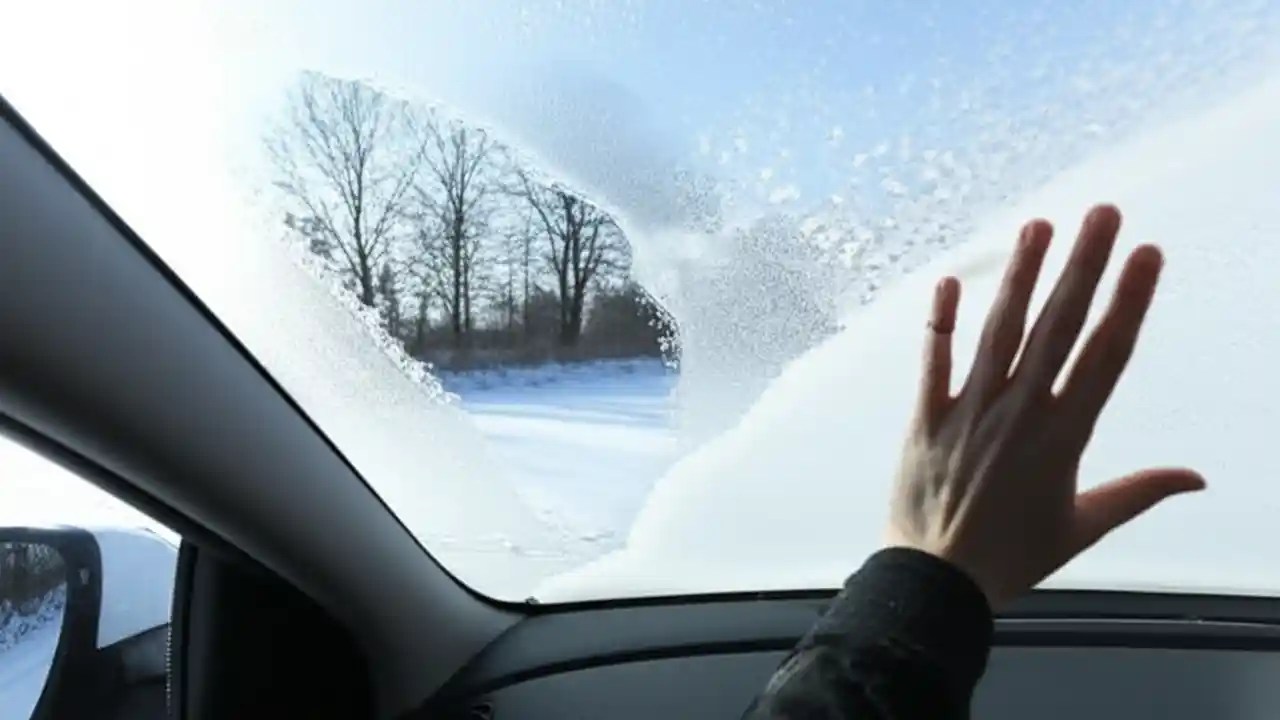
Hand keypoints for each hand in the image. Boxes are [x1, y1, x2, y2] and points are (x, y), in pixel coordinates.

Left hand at [884, 204, 1204, 607]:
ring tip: (1039, 226)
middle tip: (1103, 213)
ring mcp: (969, 410)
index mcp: (1064, 436)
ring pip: (999, 332)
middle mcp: (1019, 412)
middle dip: (1083, 266)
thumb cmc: (1013, 557)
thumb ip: (1138, 493)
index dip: (1129, 300)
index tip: (1147, 254)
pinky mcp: (925, 417)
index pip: (1106, 355)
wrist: (936, 582)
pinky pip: (932, 362)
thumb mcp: (1083, 527)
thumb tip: (1196, 477)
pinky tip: (947, 282)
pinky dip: (939, 323)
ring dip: (1019, 276)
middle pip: (1058, 328)